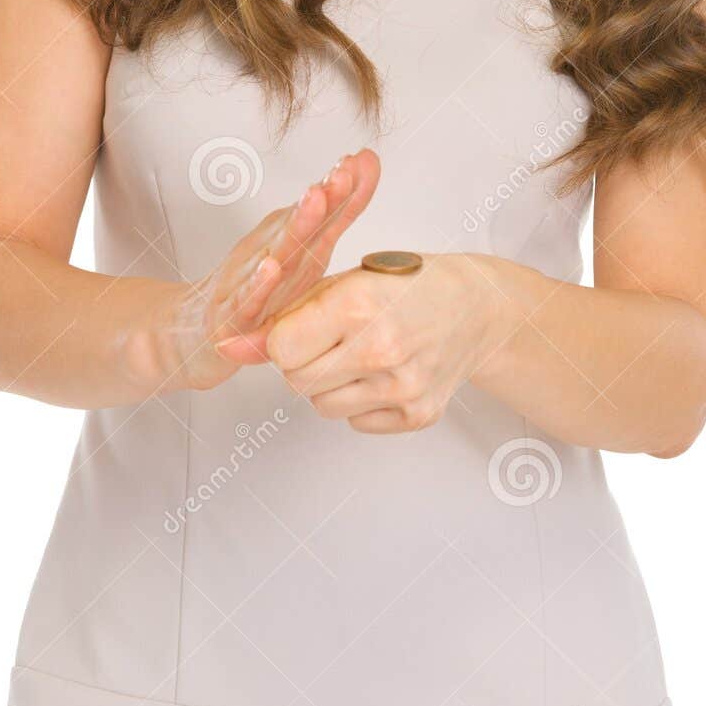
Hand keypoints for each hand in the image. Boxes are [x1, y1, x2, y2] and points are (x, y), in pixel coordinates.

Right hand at [132, 148, 380, 394]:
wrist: (200, 328)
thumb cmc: (259, 286)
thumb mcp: (308, 250)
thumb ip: (338, 212)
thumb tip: (365, 162)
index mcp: (296, 242)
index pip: (326, 214)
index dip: (348, 189)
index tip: (366, 160)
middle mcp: (275, 253)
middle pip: (303, 225)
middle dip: (324, 197)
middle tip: (342, 172)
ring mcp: (252, 281)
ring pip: (278, 253)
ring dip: (297, 225)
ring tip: (314, 199)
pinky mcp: (233, 314)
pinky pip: (248, 299)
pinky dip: (259, 284)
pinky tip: (270, 267)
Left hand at [232, 252, 506, 432]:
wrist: (476, 307)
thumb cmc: (407, 284)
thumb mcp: (344, 283)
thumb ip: (286, 316)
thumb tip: (228, 349)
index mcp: (359, 303)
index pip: (281, 348)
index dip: (284, 338)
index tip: (303, 326)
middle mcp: (381, 348)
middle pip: (296, 381)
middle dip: (302, 362)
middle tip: (333, 339)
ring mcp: (403, 386)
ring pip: (322, 406)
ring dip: (329, 383)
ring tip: (358, 353)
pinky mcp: (417, 414)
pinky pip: (355, 422)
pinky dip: (360, 401)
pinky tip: (383, 371)